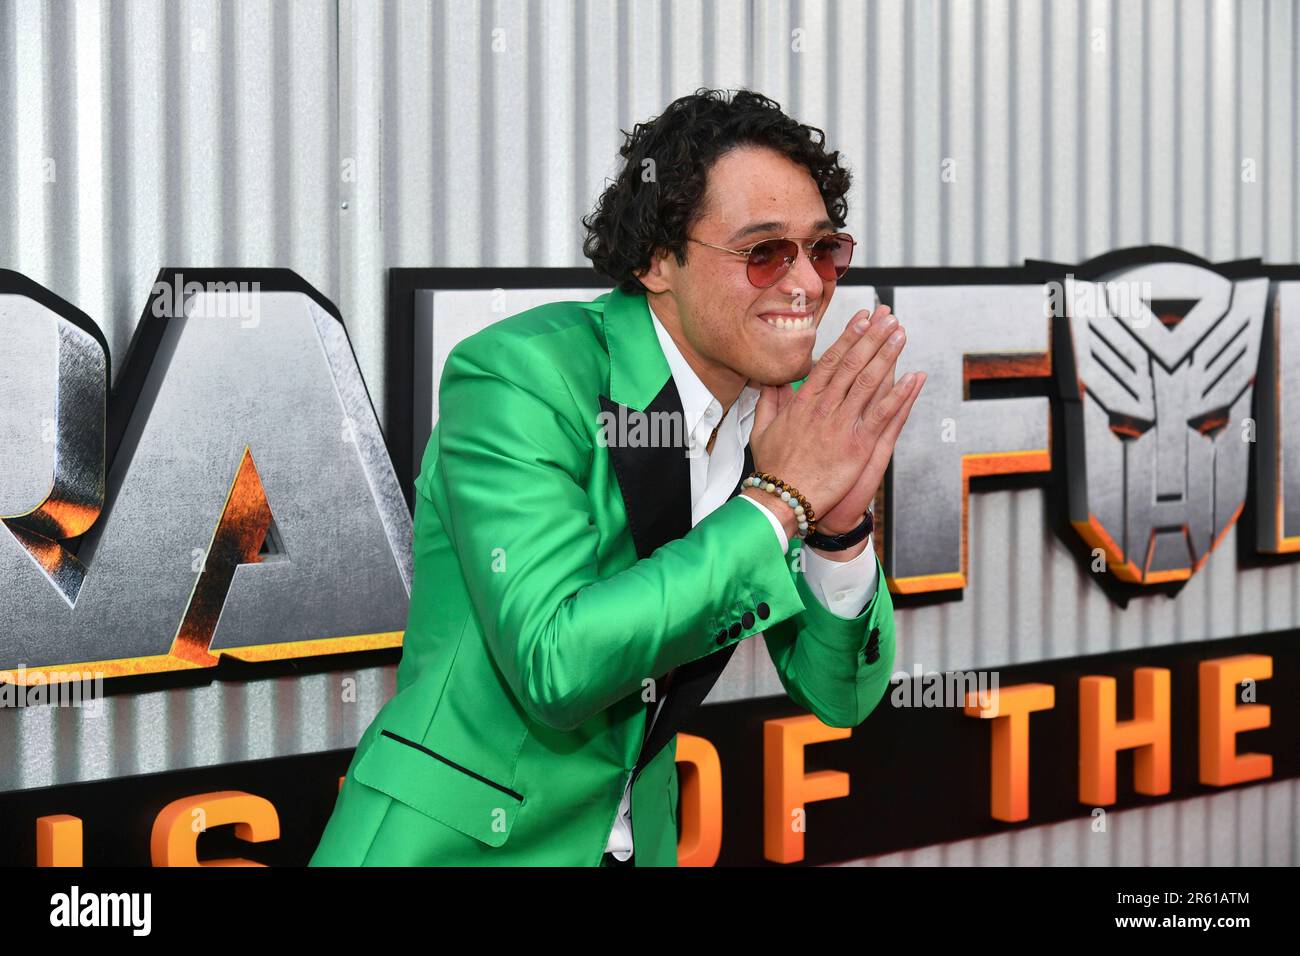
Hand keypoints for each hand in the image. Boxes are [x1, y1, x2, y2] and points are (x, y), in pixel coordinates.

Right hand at [746, 304, 918, 534]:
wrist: (783, 498)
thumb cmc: (773, 467)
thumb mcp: (761, 428)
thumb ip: (768, 401)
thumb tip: (770, 381)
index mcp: (804, 402)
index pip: (830, 361)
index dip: (849, 337)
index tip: (862, 319)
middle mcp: (825, 407)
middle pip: (852, 364)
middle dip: (872, 337)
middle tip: (888, 317)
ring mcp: (842, 424)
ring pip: (869, 382)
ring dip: (887, 355)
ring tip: (900, 334)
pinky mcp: (858, 444)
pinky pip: (883, 414)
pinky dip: (899, 395)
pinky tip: (913, 377)